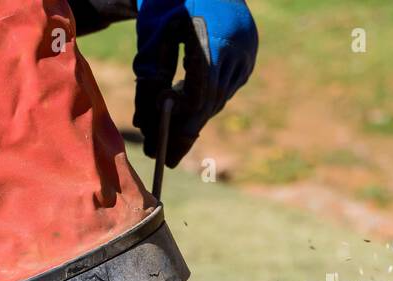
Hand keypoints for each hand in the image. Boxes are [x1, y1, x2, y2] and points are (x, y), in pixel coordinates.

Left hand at [133, 0, 257, 167]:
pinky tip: (183, 106)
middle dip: (184, 131)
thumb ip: (148, 82)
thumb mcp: (151, 43)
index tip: (164, 152)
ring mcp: (247, 53)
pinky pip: (225, 88)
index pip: (200, 97)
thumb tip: (144, 125)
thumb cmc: (167, 7)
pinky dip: (204, 100)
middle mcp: (237, 48)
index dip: (181, 128)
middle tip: (162, 155)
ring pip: (218, 99)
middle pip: (211, 103)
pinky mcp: (248, 56)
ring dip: (193, 117)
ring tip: (165, 135)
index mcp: (213, 41)